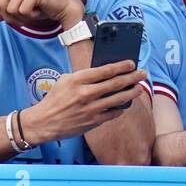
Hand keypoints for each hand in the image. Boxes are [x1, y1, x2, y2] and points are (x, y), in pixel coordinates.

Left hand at [0, 0, 84, 29]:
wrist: (66, 5)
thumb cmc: (42, 5)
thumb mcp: (20, 8)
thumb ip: (3, 12)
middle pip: (0, 3)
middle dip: (9, 16)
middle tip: (22, 17)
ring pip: (10, 8)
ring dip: (21, 17)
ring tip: (32, 12)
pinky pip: (23, 11)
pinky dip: (30, 16)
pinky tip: (39, 10)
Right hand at [19, 60, 146, 143]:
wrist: (43, 122)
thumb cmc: (55, 98)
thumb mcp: (65, 80)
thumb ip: (84, 76)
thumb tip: (106, 73)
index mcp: (77, 80)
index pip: (105, 70)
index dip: (121, 66)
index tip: (132, 63)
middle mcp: (85, 94)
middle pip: (115, 84)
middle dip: (132, 77)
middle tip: (142, 73)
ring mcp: (90, 109)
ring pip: (118, 99)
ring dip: (132, 92)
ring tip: (139, 87)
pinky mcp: (93, 121)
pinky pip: (113, 113)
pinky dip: (121, 107)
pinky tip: (126, 103)